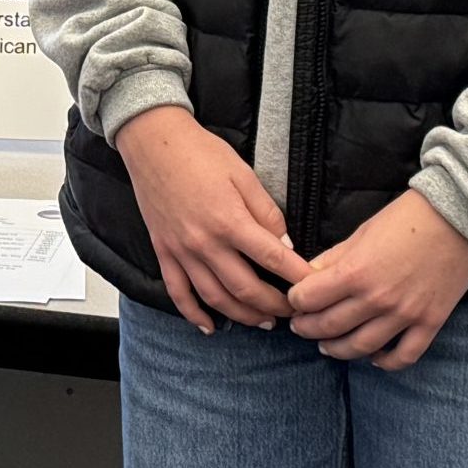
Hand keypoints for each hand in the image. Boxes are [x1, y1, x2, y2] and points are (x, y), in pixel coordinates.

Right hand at [115, 106, 313, 333]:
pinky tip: (209, 326)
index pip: (273, 260)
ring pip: (215, 298)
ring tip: (263, 322)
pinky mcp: (164, 251)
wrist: (152, 141)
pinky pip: (178, 292)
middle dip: (275, 306)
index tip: (315, 288)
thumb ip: (267, 212)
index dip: (298, 278)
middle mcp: (205, 243)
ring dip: (242, 316)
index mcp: (230, 221)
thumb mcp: (243, 174)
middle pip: (246, 289)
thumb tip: (286, 245)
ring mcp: (182, 251)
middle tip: (294, 311)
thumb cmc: (199, 152)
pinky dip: (193, 314)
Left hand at [286, 190, 467, 370]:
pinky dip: (386, 363)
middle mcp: (377, 298)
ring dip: (338, 350)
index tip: (295, 301)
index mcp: (355, 272)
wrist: (457, 217)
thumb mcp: (361, 233)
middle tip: (301, 327)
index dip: (296, 301)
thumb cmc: (406, 218)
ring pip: (361, 347)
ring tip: (327, 346)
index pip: (309, 299)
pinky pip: (404, 355)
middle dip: (308, 329)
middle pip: (330, 326)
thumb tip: (308, 275)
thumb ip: (334, 258)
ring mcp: (405, 315)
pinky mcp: (430, 323)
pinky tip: (374, 358)